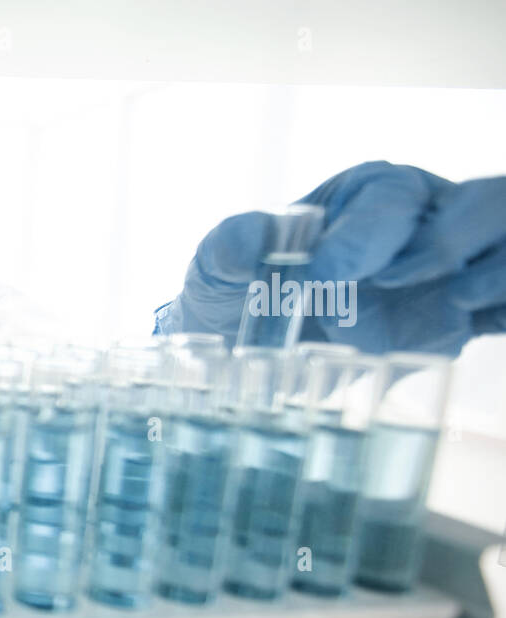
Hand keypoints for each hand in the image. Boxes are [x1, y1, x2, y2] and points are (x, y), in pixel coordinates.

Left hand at [157, 161, 505, 354]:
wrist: (241, 347)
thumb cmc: (234, 288)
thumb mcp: (215, 262)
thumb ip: (230, 244)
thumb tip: (253, 243)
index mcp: (364, 196)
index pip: (392, 200)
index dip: (368, 236)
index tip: (324, 275)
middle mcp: (419, 224)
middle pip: (481, 206)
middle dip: (450, 242)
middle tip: (390, 283)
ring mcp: (446, 274)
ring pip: (504, 251)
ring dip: (493, 275)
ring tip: (452, 305)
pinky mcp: (455, 322)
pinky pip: (501, 309)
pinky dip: (499, 312)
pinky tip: (475, 324)